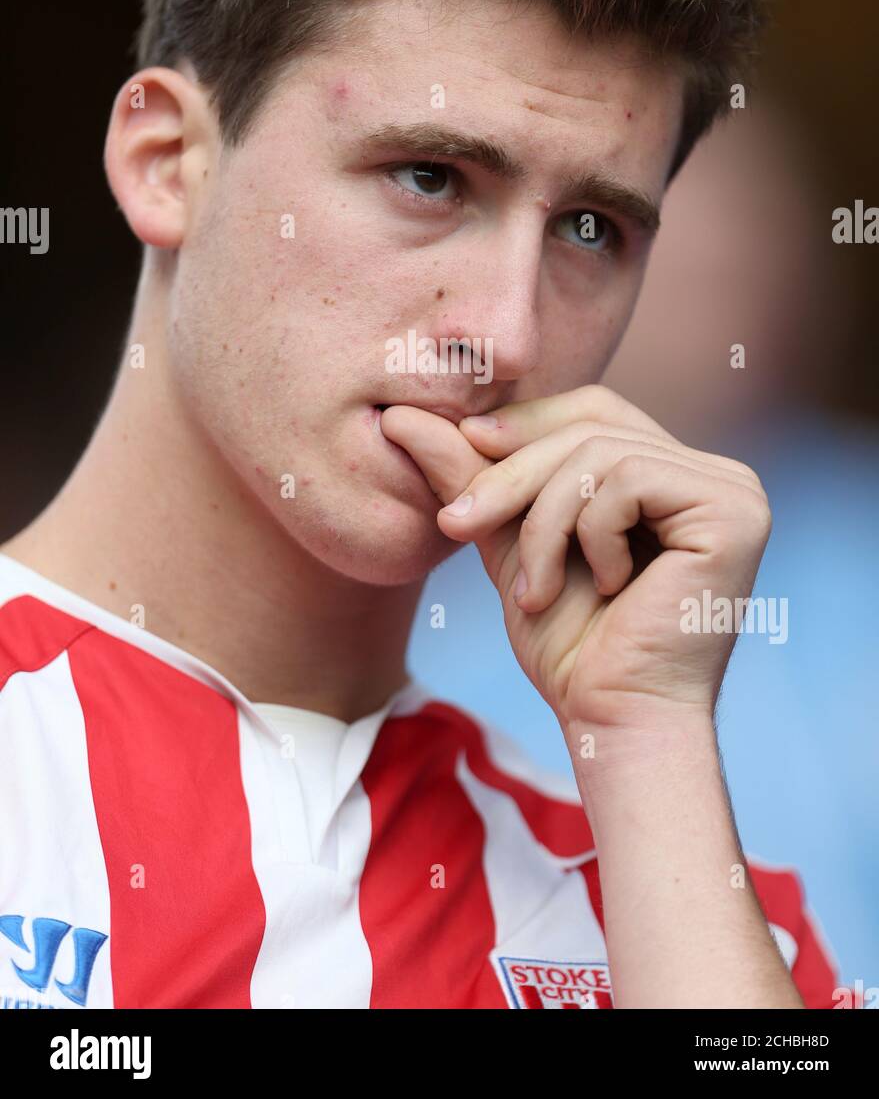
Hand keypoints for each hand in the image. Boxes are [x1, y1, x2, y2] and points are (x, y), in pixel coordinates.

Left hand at [380, 385, 770, 733]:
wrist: (612, 722)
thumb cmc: (571, 648)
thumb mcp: (509, 544)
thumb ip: (470, 477)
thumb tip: (398, 415)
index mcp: (672, 475)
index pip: (592, 410)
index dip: (525, 423)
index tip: (463, 447)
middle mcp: (712, 474)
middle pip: (591, 425)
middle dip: (512, 473)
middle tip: (456, 523)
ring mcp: (732, 489)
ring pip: (599, 453)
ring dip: (543, 522)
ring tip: (533, 590)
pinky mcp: (734, 511)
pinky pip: (629, 480)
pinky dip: (590, 536)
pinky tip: (606, 588)